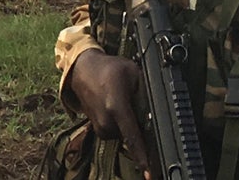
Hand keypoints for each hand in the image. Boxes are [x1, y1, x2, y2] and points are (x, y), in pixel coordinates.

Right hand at [68, 49, 150, 172]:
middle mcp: (106, 120)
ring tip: (121, 100)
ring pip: (124, 134)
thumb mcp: (134, 73)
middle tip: (134, 102)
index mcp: (116, 107)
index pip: (133, 136)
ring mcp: (99, 125)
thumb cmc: (109, 69)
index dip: (142, 155)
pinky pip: (115, 131)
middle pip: (132, 135)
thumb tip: (157, 112)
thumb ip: (146, 93)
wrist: (82, 68)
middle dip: (138, 124)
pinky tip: (114, 106)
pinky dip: (118, 122)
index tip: (148, 172)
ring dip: (127, 122)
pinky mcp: (96, 127)